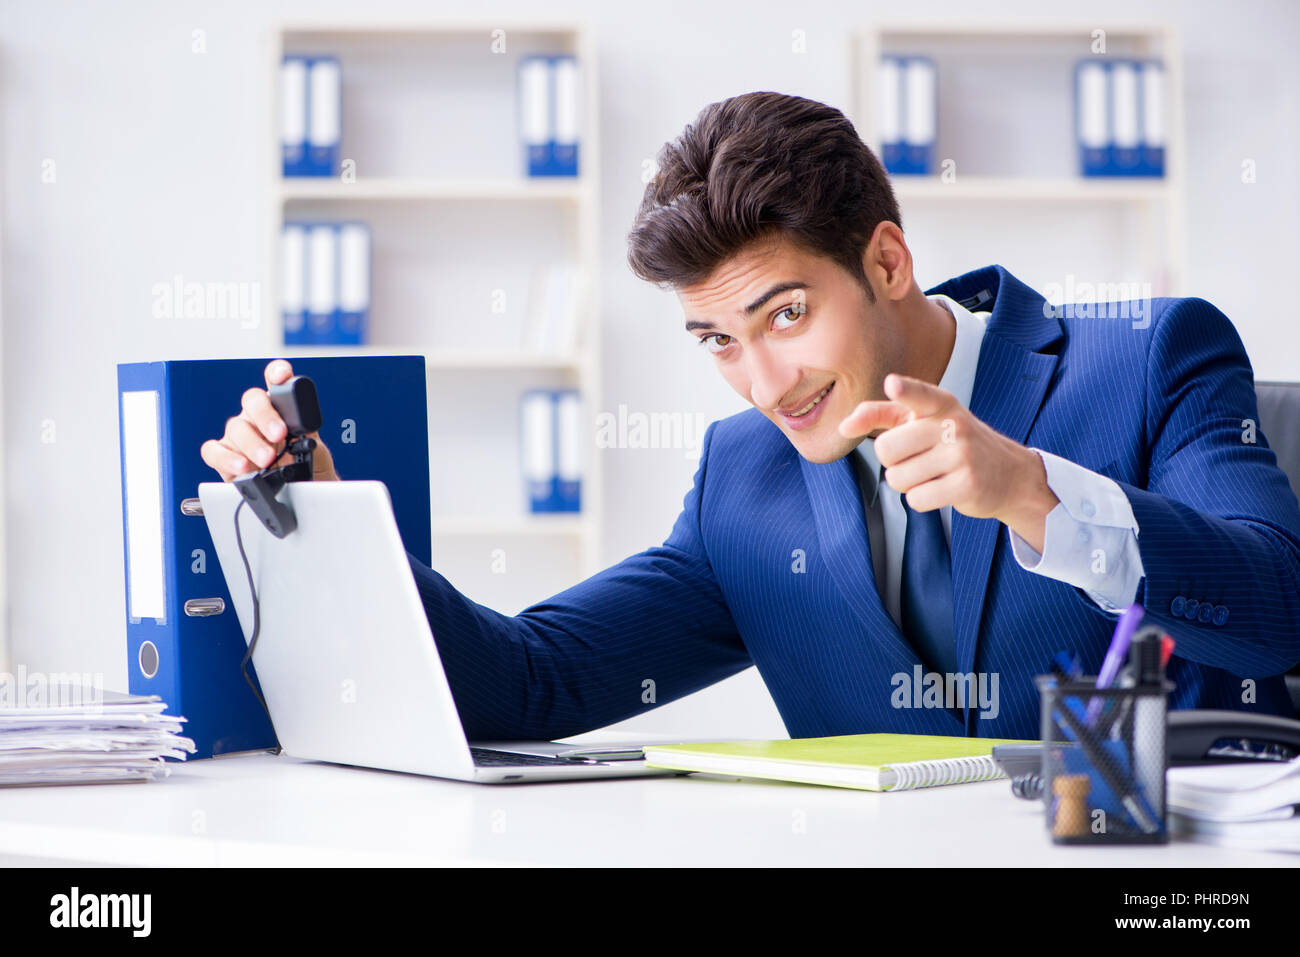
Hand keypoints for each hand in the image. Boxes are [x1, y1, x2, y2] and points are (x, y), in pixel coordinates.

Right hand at [200, 359, 337, 482]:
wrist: (306, 492)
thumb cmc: (311, 468)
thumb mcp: (317, 449)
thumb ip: (308, 436)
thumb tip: (298, 436)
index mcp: (281, 407)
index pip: (275, 381)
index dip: (277, 373)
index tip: (283, 375)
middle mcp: (256, 417)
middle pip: (252, 402)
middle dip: (266, 416)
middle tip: (280, 434)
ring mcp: (239, 436)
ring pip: (236, 428)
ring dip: (252, 443)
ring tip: (268, 459)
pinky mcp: (224, 456)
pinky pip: (213, 451)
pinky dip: (227, 458)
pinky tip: (243, 466)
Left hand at [838, 373, 1057, 550]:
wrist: (1008, 474)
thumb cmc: (952, 443)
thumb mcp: (922, 420)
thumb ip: (881, 415)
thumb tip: (844, 427)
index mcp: (940, 404)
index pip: (920, 394)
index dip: (905, 390)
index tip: (893, 385)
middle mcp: (952, 425)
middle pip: (886, 450)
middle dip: (893, 462)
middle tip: (918, 458)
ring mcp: (962, 455)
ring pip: (898, 478)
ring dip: (907, 483)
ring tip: (933, 473)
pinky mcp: (967, 485)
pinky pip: (916, 499)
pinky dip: (921, 499)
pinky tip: (942, 488)